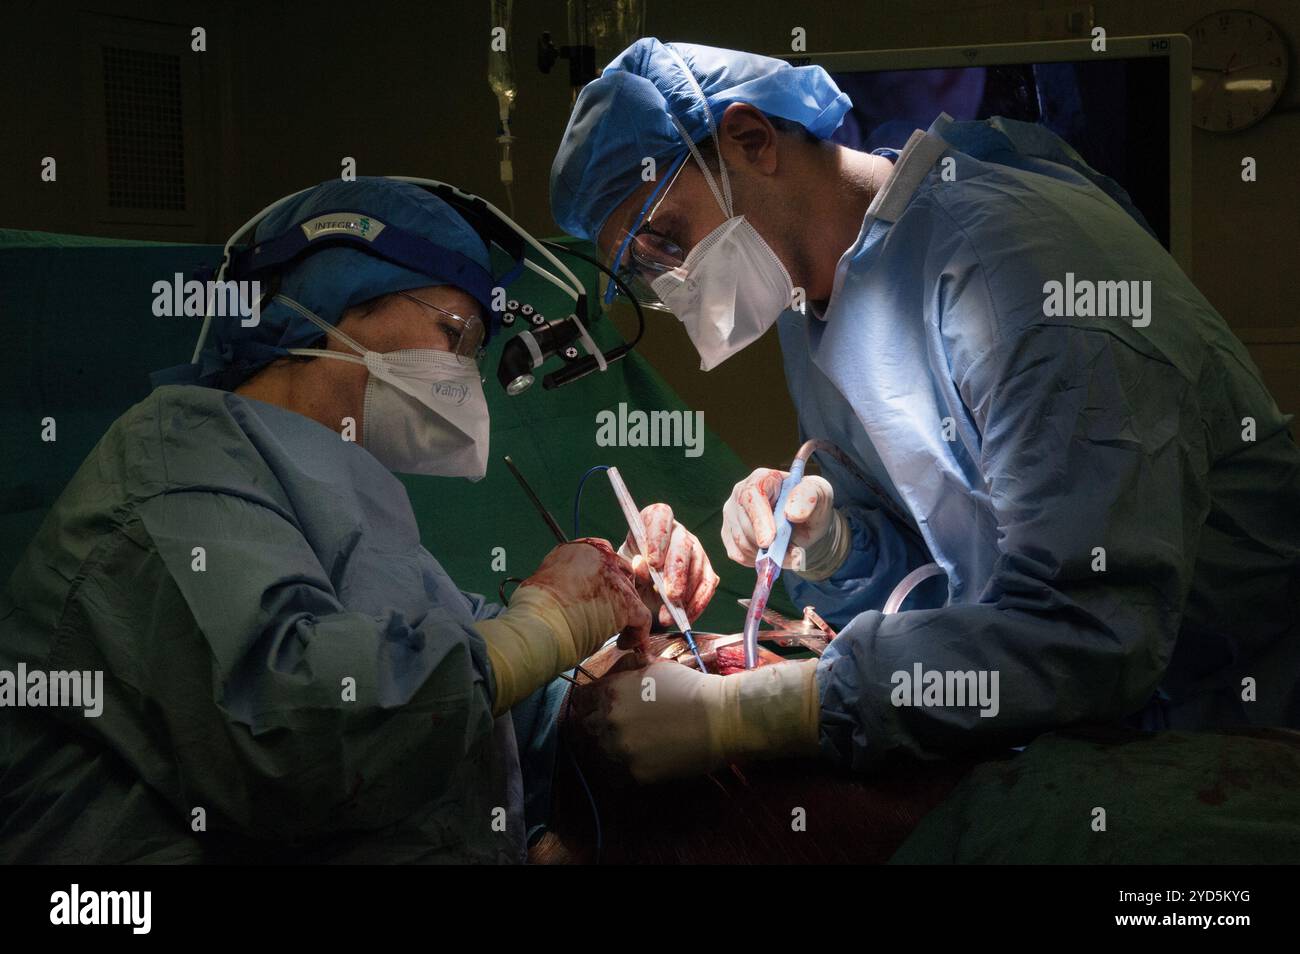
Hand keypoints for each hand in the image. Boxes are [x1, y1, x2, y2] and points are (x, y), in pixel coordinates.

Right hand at [477, 539, 652, 715]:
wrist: (537, 627)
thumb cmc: (533, 611)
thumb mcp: (544, 580)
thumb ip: (563, 577)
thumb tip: (568, 589)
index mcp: (578, 549)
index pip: (603, 561)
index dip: (604, 582)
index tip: (600, 598)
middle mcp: (600, 557)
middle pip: (622, 575)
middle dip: (618, 596)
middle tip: (610, 616)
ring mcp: (615, 578)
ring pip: (632, 596)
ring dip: (627, 617)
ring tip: (617, 636)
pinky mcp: (625, 603)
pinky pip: (641, 617)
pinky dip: (637, 633)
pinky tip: (627, 644)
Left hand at [582, 661, 725, 782]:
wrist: (719, 717)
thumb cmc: (690, 687)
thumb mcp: (654, 667)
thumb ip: (627, 668)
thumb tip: (614, 671)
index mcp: (611, 692)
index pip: (581, 700)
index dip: (590, 702)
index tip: (598, 707)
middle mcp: (609, 721)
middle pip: (585, 727)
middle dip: (596, 726)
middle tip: (614, 728)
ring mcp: (621, 750)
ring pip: (598, 753)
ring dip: (607, 749)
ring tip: (627, 746)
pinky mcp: (636, 773)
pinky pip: (618, 774)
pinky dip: (624, 769)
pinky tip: (639, 761)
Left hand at [618, 503, 719, 626]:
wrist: (641, 587)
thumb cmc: (632, 572)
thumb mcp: (627, 569)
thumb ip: (633, 567)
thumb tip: (642, 565)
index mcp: (655, 521)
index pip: (661, 516)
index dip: (658, 538)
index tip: (652, 561)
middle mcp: (678, 532)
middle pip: (683, 545)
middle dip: (677, 572)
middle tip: (670, 595)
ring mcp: (695, 549)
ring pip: (698, 566)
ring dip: (687, 593)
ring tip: (671, 614)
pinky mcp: (706, 569)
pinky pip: (708, 584)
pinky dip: (698, 602)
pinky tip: (686, 616)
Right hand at [721, 468, 835, 568]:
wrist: (804, 524)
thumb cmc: (810, 505)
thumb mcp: (820, 495)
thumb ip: (808, 498)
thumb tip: (791, 514)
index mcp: (762, 478)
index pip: (752, 496)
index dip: (759, 520)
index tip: (769, 541)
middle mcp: (740, 492)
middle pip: (745, 524)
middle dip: (768, 545)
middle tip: (793, 553)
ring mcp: (731, 513)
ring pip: (740, 542)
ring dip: (765, 555)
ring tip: (787, 554)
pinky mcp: (728, 533)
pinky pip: (737, 554)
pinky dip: (756, 561)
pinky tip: (772, 555)